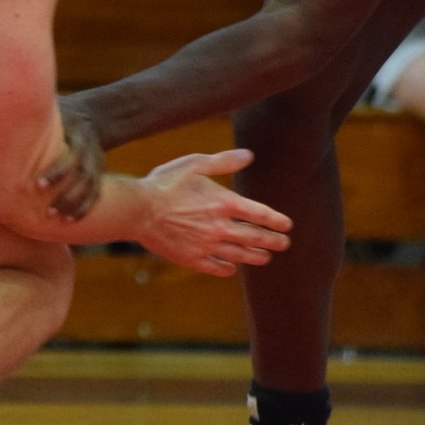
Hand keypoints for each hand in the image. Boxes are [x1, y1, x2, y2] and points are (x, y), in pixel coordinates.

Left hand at [36, 99, 106, 220]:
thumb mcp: (46, 110)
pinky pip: (96, 193)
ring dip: (75, 205)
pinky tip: (70, 220)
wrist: (91, 116)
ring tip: (57, 219)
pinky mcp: (99, 172)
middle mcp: (88, 148)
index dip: (57, 171)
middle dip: (66, 195)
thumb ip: (23, 113)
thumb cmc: (57, 114)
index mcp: (75, 132)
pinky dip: (85, 207)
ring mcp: (96, 161)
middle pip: (83, 175)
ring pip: (91, 187)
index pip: (70, 154)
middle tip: (46, 212)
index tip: (38, 185)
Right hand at [135, 148, 292, 276]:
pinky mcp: (191, 258)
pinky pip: (215, 267)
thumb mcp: (194, 164)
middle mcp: (221, 227)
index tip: (287, 225)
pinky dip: (226, 269)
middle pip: (255, 238)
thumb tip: (249, 155)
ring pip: (239, 255)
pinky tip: (231, 269)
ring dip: (255, 257)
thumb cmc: (165, 183)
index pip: (261, 214)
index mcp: (224, 203)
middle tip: (284, 244)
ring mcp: (207, 245)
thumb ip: (223, 161)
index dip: (277, 220)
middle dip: (273, 242)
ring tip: (265, 258)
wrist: (138, 210)